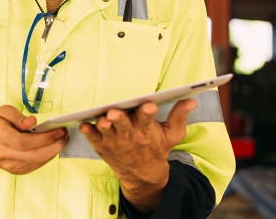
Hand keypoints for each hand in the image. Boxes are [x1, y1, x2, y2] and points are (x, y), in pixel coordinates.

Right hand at [0, 105, 67, 178]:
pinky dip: (46, 157)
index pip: (26, 141)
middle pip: (34, 155)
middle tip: (65, 135)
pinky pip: (35, 165)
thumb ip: (18, 116)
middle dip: (54, 146)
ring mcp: (10, 166)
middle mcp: (4, 154)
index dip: (45, 137)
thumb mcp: (1, 112)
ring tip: (61, 140)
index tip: (59, 130)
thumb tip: (33, 122)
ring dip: (53, 151)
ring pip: (37, 162)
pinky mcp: (16, 171)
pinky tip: (51, 147)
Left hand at [79, 99, 196, 211]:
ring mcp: (114, 140)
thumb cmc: (156, 148)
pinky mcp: (101, 144)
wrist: (142, 174)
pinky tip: (84, 125)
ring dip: (103, 125)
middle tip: (115, 113)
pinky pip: (92, 138)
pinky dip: (88, 132)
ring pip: (106, 131)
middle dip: (119, 118)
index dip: (147, 112)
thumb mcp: (172, 134)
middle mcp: (129, 134)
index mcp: (146, 129)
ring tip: (102, 120)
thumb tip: (191, 101)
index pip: (147, 118)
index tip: (149, 105)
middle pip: (123, 124)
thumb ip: (179, 116)